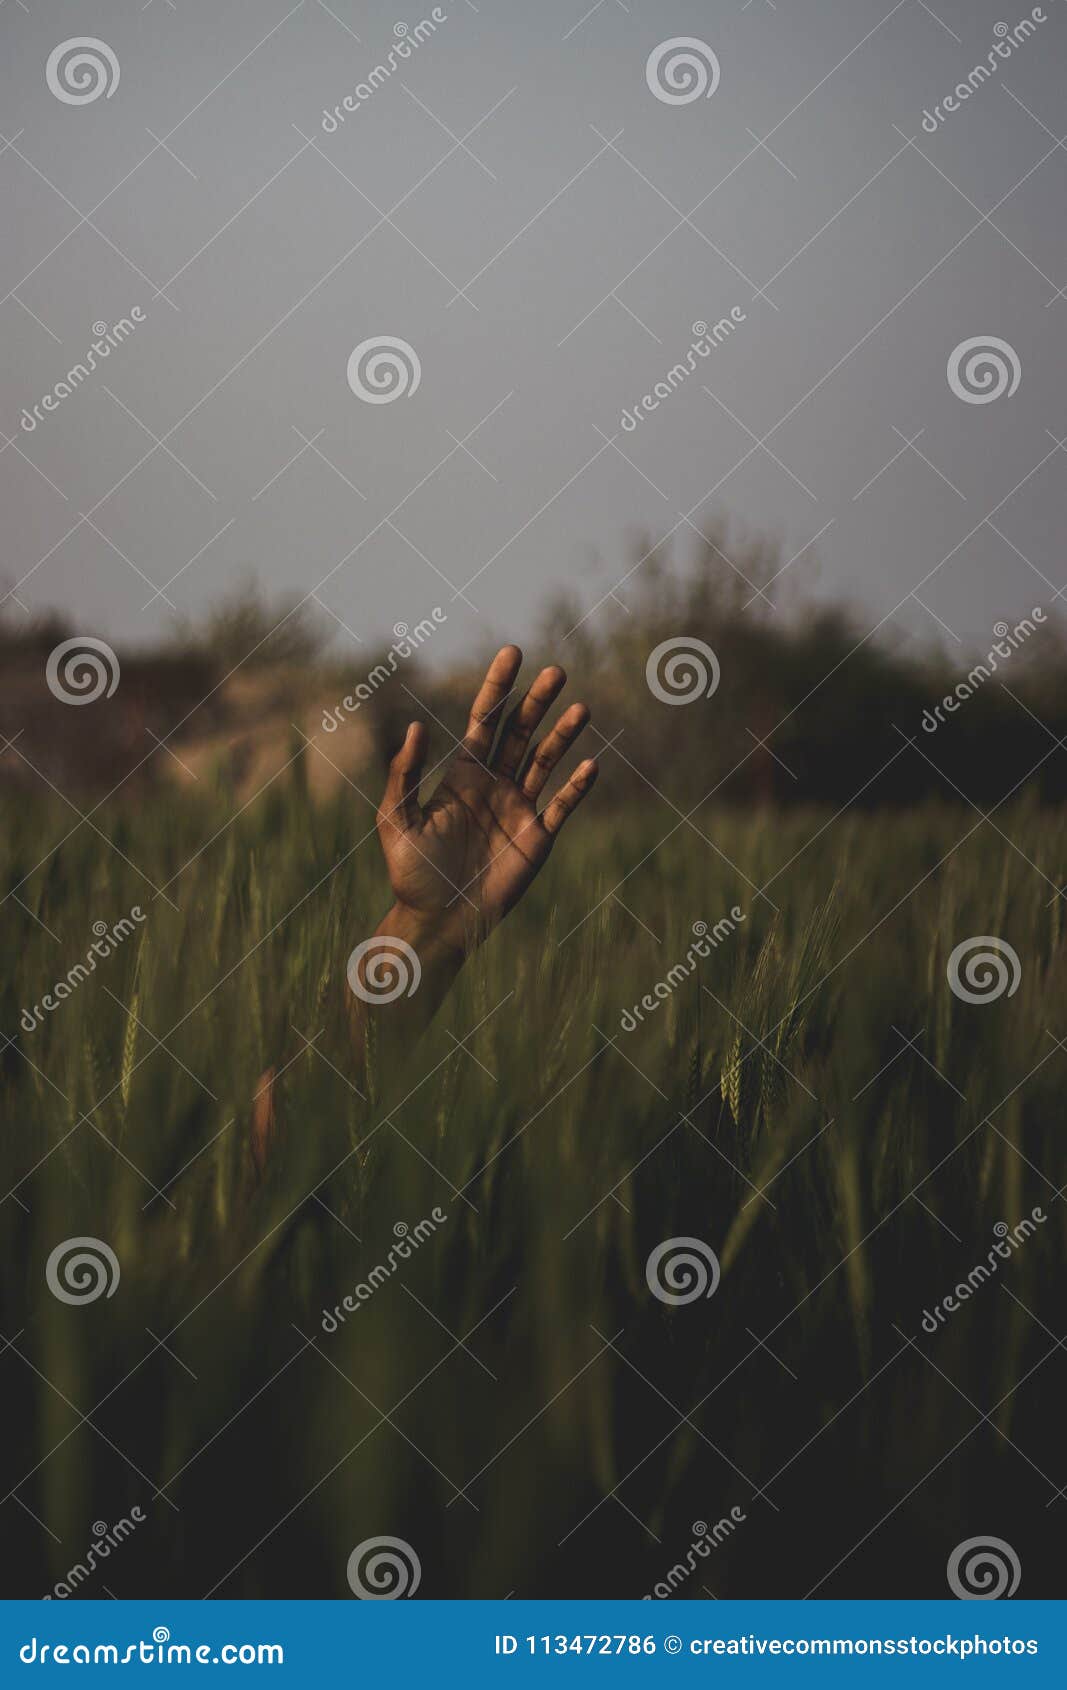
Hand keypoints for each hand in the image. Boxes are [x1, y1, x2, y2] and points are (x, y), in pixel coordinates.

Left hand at [375, 645, 597, 956]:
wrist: (439, 920)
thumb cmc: (411, 873)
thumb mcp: (395, 820)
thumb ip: (404, 774)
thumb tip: (417, 727)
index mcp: (462, 774)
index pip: (485, 718)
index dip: (499, 685)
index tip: (513, 652)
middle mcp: (494, 784)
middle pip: (521, 731)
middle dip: (538, 701)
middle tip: (556, 671)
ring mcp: (519, 809)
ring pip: (546, 760)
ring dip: (563, 734)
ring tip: (582, 707)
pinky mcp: (538, 837)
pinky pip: (562, 806)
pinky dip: (577, 787)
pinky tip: (590, 766)